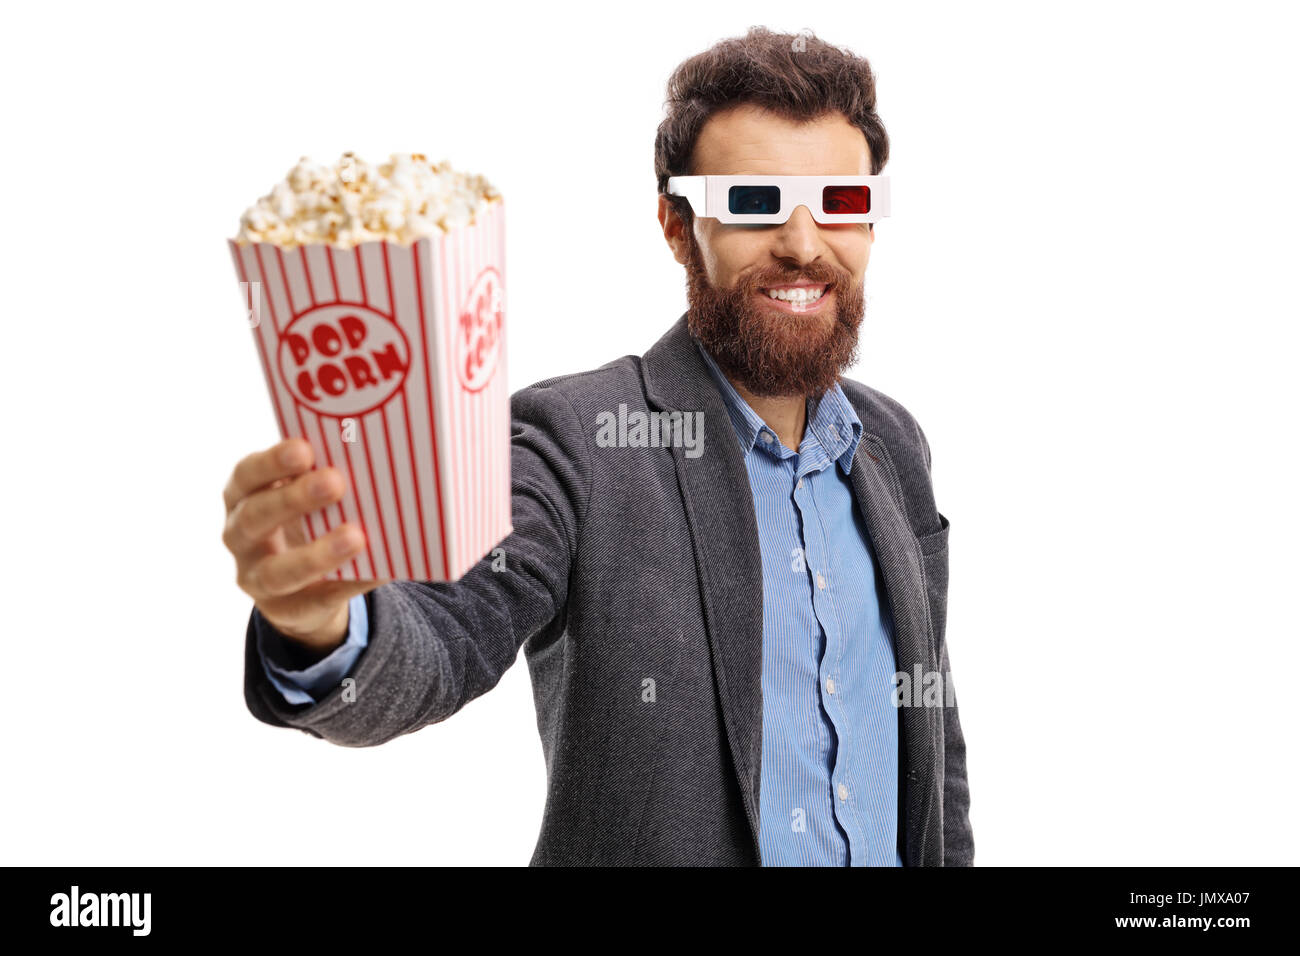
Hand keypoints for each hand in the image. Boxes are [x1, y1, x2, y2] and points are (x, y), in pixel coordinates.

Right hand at [223, 438, 389, 651]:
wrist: (301, 588)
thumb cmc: (308, 522)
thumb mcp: (306, 500)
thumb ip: (325, 481)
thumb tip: (379, 464)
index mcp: (242, 497)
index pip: (245, 476)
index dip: (270, 463)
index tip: (304, 449)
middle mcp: (239, 537)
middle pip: (254, 517)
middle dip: (293, 499)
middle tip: (335, 481)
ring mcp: (256, 578)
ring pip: (278, 572)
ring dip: (317, 554)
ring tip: (355, 537)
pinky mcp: (286, 610)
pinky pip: (318, 599)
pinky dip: (350, 583)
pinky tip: (378, 570)